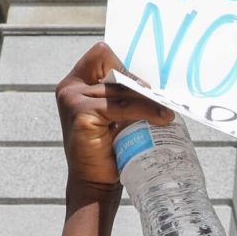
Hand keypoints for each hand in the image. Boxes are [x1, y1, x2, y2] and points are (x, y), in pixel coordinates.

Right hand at [56, 43, 171, 193]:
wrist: (96, 181)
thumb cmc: (108, 148)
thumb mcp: (114, 114)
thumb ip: (123, 93)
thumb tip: (156, 81)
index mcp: (75, 83)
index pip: (101, 54)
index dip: (123, 64)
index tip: (144, 83)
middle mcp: (70, 87)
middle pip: (115, 70)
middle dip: (139, 84)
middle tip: (162, 96)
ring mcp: (73, 99)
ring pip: (122, 89)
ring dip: (148, 100)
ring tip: (167, 112)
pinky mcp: (82, 113)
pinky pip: (124, 106)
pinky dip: (146, 111)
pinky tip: (162, 119)